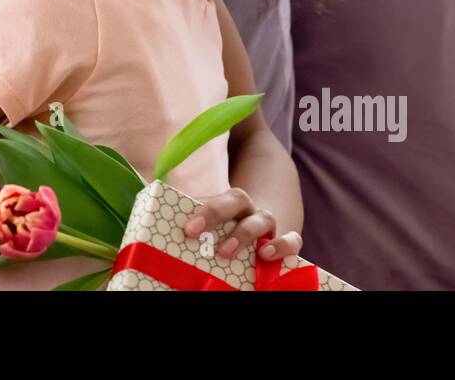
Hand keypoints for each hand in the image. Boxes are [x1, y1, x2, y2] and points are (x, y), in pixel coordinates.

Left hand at [183, 186, 303, 261]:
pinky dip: (283, 245)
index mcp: (227, 203)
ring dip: (245, 233)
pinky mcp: (285, 242)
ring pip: (264, 218)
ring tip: (226, 252)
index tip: (188, 228)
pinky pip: (292, 240)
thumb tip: (161, 228)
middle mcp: (248, 210)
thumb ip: (189, 223)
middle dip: (215, 213)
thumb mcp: (207, 228)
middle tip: (195, 233)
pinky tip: (267, 256)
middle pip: (237, 199)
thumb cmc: (223, 236)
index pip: (216, 198)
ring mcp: (267, 225)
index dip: (203, 210)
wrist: (257, 235)